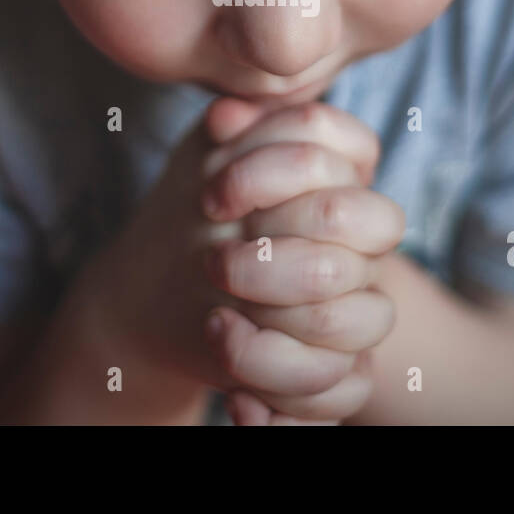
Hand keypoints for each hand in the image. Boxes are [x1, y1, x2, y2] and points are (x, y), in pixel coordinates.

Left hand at [79, 97, 379, 409]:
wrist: (154, 292)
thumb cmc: (190, 216)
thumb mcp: (199, 160)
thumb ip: (226, 132)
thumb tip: (226, 118)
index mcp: (338, 183)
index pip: (355, 149)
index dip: (280, 169)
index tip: (210, 196)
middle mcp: (357, 245)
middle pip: (360, 229)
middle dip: (276, 253)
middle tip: (214, 263)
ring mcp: (352, 311)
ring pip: (356, 321)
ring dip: (276, 324)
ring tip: (217, 324)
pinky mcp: (334, 373)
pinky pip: (341, 392)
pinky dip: (281, 396)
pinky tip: (234, 395)